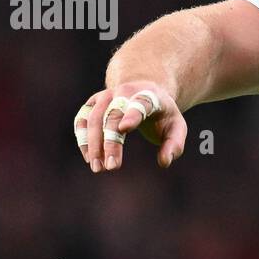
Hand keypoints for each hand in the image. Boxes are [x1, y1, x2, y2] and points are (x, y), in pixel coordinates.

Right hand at [73, 81, 187, 171]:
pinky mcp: (93, 103)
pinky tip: (89, 158)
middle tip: (112, 167)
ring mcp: (106, 96)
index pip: (140, 103)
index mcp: (148, 95)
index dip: (132, 115)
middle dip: (111, 142)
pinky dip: (83, 138)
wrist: (145, 89)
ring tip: (98, 168)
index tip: (124, 129)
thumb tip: (164, 162)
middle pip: (113, 115)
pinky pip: (82, 119)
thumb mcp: (176, 127)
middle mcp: (124, 92)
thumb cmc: (162, 114)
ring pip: (94, 118)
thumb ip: (174, 144)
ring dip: (94, 144)